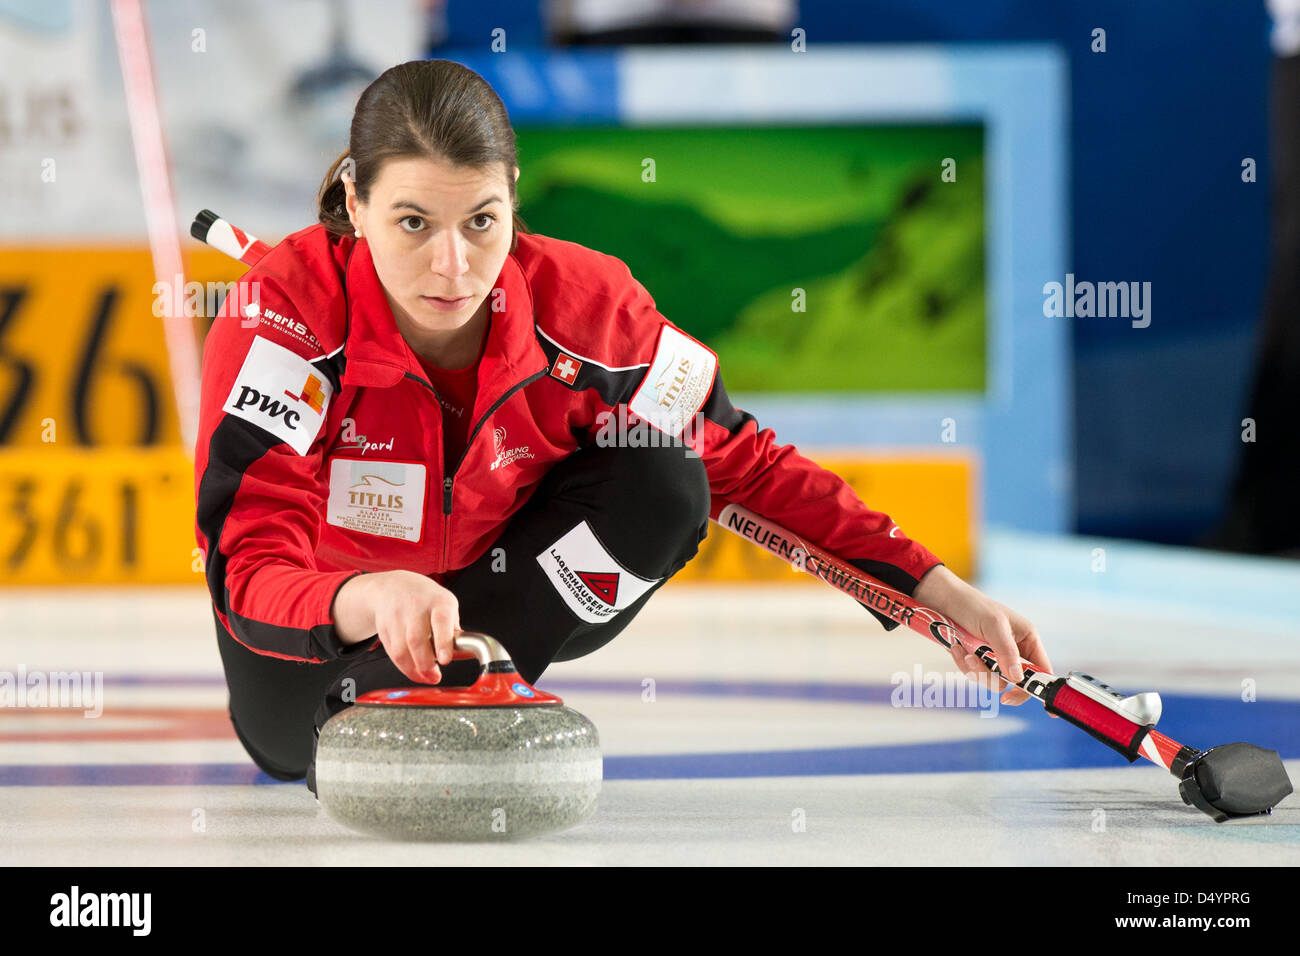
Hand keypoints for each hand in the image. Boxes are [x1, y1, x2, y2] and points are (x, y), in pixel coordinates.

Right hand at [331, 570, 459, 683]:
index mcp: (439, 601)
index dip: (443, 642)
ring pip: (401, 650)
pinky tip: (413, 671)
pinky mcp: (383, 627)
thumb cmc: (426, 599)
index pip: (441, 621)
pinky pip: (392, 653)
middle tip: (435, 676)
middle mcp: (416, 606)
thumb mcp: (446, 605)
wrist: (393, 586)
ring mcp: (397, 617)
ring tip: (426, 677)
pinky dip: (404, 667)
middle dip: (425, 664)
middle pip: (416, 640)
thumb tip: (464, 653)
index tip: (445, 660)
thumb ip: (453, 630)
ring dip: (414, 669)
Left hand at [912, 565, 1053, 705]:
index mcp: (1027, 640)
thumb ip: (1006, 651)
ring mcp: (994, 657)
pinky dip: (963, 664)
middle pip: (1013, 682)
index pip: (1041, 671)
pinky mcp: (977, 659)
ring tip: (963, 650)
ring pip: (991, 680)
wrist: (943, 600)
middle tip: (975, 661)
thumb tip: (1017, 679)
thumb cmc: (973, 606)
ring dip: (975, 669)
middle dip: (992, 675)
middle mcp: (1013, 651)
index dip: (1040, 688)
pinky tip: (956, 648)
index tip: (1038, 707)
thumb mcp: (994, 625)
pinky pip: (974, 674)